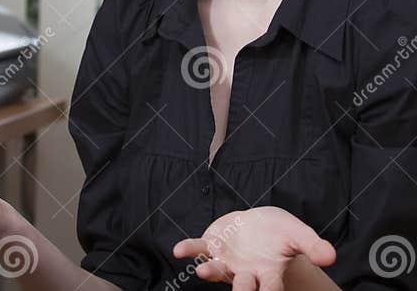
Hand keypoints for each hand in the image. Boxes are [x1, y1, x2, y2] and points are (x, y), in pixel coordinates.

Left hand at [172, 206, 336, 290]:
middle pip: (243, 286)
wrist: (261, 225)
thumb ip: (313, 246)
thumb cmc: (280, 234)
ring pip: (217, 271)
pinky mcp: (212, 247)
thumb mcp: (298, 235)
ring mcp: (227, 261)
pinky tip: (178, 250)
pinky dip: (189, 249)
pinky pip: (199, 249)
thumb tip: (330, 256)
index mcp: (270, 273)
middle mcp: (247, 273)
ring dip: (209, 271)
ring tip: (202, 271)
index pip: (272, 289)